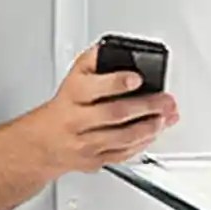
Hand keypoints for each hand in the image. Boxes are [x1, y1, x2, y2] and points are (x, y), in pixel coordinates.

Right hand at [30, 45, 179, 174]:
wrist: (45, 141)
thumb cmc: (66, 105)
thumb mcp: (75, 76)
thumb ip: (94, 60)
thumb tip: (111, 48)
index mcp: (73, 95)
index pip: (94, 88)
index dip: (117, 82)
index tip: (136, 78)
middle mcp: (77, 120)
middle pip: (115, 114)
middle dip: (146, 107)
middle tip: (165, 100)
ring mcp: (85, 143)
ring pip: (122, 138)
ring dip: (149, 127)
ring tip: (165, 117)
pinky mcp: (95, 160)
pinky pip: (122, 154)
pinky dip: (142, 144)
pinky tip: (154, 133)